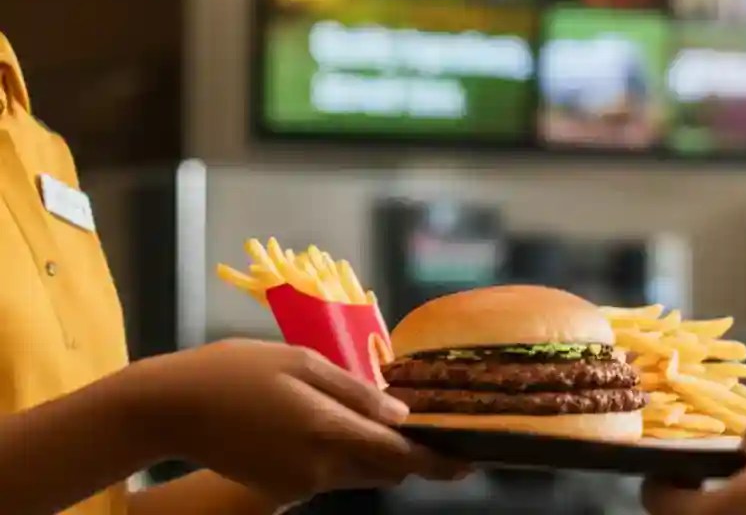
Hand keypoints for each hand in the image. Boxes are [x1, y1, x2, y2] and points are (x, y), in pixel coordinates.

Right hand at [116, 339, 467, 505]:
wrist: (168, 409)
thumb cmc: (235, 371)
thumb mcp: (301, 363)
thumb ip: (355, 392)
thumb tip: (400, 414)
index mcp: (328, 432)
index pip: (400, 455)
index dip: (438, 460)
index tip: (469, 462)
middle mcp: (318, 469)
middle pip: (384, 470)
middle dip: (408, 455)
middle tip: (429, 432)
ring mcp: (298, 485)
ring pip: (357, 473)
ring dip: (372, 452)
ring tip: (371, 416)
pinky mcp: (279, 490)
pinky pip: (326, 474)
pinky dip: (338, 455)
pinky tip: (320, 423)